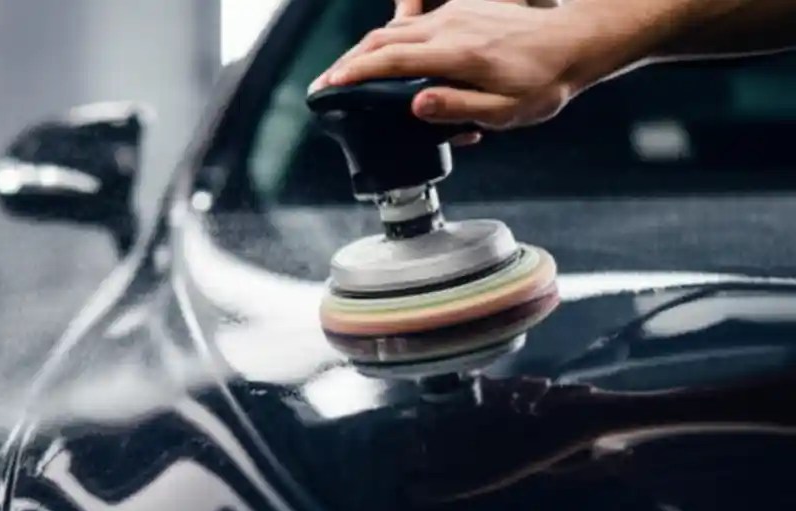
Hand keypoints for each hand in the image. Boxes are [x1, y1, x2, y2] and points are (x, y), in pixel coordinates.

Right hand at [312, 0, 599, 140]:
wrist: (577, 41)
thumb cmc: (545, 81)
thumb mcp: (506, 110)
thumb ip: (458, 108)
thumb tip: (416, 105)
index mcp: (457, 54)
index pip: (391, 60)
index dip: (355, 74)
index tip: (330, 86)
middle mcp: (450, 26)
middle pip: (382, 38)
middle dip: (348, 62)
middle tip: (323, 84)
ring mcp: (454, 13)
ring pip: (395, 27)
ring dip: (365, 50)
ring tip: (345, 73)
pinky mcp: (461, 9)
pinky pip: (415, 21)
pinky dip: (391, 37)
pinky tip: (384, 52)